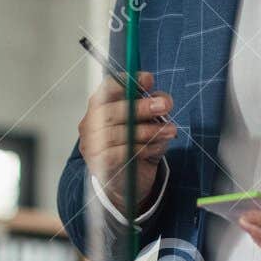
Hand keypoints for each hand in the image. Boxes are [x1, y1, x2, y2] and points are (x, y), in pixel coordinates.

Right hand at [77, 72, 174, 217]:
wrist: (125, 181)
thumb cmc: (134, 144)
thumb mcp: (147, 121)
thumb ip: (153, 106)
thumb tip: (163, 99)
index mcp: (99, 105)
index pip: (107, 87)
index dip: (127, 81)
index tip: (149, 80)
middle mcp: (90, 122)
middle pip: (111, 110)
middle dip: (141, 106)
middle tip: (165, 105)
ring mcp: (92, 144)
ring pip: (120, 133)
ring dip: (149, 130)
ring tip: (170, 131)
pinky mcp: (100, 163)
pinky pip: (123, 153)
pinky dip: (144, 148)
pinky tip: (157, 147)